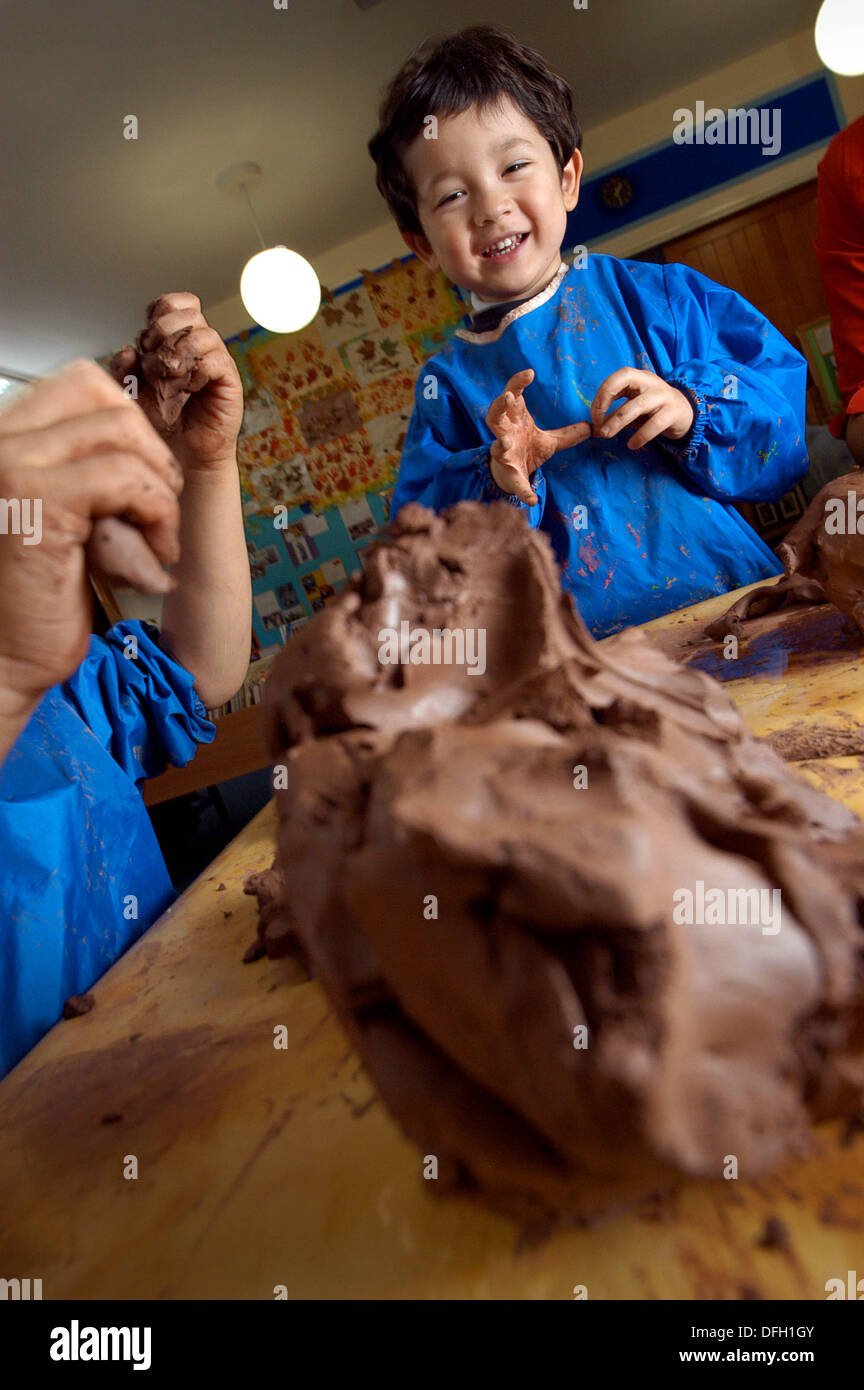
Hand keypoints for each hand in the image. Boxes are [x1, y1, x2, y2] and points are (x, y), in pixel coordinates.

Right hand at [0, 361, 181, 712]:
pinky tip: (151, 554)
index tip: (146, 478)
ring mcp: (10, 465)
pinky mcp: (37, 502)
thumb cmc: (38, 594)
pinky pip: (125, 476)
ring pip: (120, 431)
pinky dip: (156, 512)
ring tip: (155, 538)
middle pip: (101, 393)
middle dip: (149, 448)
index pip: (79, 381)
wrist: (7, 658)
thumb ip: (86, 467)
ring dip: (158, 487)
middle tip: (158, 506)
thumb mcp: (68, 514)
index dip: (130, 422)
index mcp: (4, 438)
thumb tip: (139, 429)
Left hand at [110, 292, 243, 473]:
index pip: (173, 303)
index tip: (145, 343)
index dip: (158, 313)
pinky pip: (217, 360)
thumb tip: (127, 349)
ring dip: (179, 353)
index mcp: (176, 340)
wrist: (179, 455)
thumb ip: (123, 370)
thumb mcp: (130, 392)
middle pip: (190, 311)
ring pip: (204, 333)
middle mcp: (198, 346)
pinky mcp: (229, 382)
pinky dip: (196, 370)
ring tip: (167, 377)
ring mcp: (216, 362)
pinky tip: (186, 388)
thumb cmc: (158, 423)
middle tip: (152, 361)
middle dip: (164, 332)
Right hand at [486, 369, 590, 504]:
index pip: (512, 395)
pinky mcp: (507, 474)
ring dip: (498, 441)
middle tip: (508, 397)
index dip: (517, 383)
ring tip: (503, 443)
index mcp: (516, 420)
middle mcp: (505, 433)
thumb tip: (592, 426)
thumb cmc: (527, 452)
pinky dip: (523, 490)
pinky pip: (514, 481)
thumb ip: (569, 435)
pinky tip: (531, 498)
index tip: (530, 373)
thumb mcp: (551, 443)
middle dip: (499, 405)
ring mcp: (503, 453)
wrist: (513, 478)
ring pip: (494, 442)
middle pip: (495, 413)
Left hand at [591, 368, 693, 448]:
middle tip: (597, 422)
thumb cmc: (653, 410)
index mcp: (638, 378)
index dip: (601, 395)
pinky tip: (632, 445)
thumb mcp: (632, 409)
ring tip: (606, 435)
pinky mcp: (673, 413)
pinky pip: (654, 424)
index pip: (615, 377)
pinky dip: (641, 436)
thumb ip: (614, 415)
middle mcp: (650, 382)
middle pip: (625, 377)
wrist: (686, 414)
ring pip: (637, 404)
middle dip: (605, 398)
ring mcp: (663, 396)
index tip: (594, 417)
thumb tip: (593, 428)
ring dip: (618, 421)